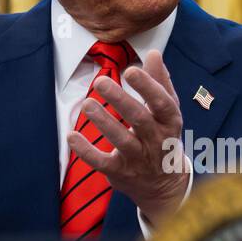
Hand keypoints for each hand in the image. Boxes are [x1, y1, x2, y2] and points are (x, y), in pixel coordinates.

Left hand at [67, 50, 188, 225]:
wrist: (165, 186)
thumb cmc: (164, 138)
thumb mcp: (168, 112)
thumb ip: (160, 83)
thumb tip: (153, 54)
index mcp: (170, 122)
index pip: (162, 103)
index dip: (148, 87)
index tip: (130, 70)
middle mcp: (157, 141)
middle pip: (140, 120)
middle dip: (121, 100)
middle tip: (100, 81)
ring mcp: (139, 159)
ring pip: (123, 141)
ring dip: (104, 122)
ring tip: (87, 104)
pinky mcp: (121, 173)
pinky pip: (103, 162)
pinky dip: (87, 151)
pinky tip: (71, 135)